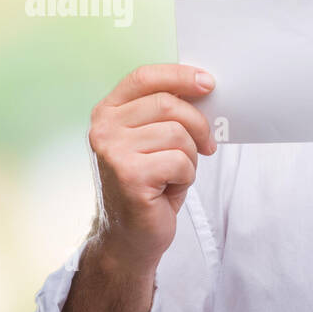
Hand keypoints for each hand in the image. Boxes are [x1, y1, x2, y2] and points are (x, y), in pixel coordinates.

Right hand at [86, 64, 217, 270]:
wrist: (130, 236)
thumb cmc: (149, 186)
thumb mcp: (154, 141)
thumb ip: (167, 114)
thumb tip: (204, 88)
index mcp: (108, 112)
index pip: (145, 77)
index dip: (179, 75)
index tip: (208, 83)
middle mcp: (104, 128)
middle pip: (168, 104)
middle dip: (198, 126)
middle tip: (207, 146)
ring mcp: (113, 151)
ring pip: (178, 135)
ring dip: (190, 157)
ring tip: (176, 174)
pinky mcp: (129, 175)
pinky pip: (180, 162)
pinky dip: (186, 176)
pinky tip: (169, 188)